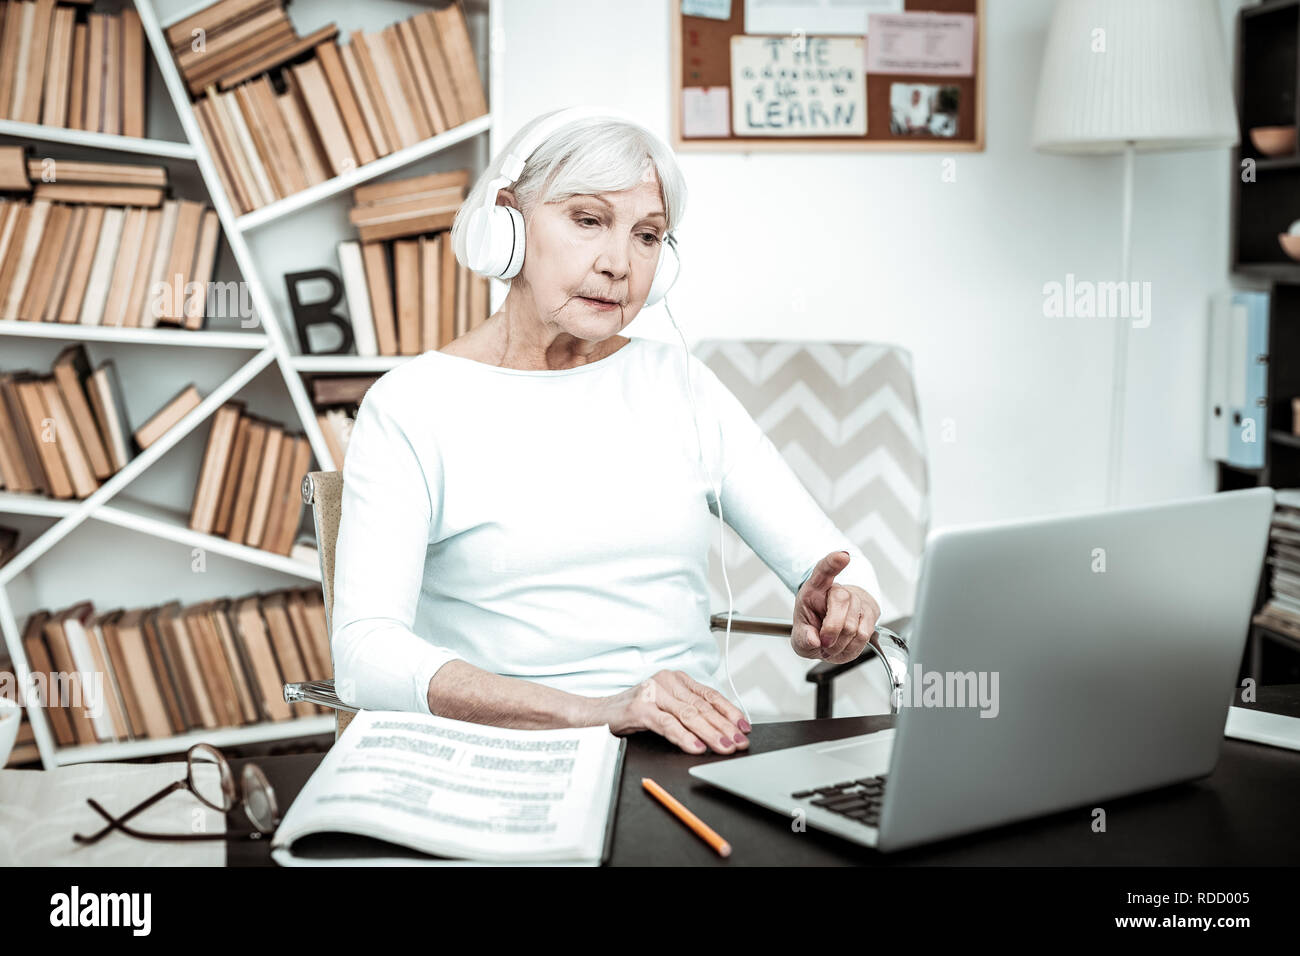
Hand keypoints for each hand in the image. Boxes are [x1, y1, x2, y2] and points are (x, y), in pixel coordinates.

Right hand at [588, 670, 750, 754]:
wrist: (597, 713)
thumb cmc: (633, 712)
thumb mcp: (664, 708)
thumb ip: (688, 712)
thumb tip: (720, 729)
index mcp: (676, 679)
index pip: (709, 695)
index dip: (729, 711)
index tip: (744, 727)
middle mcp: (666, 681)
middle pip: (702, 706)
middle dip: (724, 727)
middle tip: (739, 743)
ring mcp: (652, 693)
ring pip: (688, 715)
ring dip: (710, 733)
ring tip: (724, 747)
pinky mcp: (639, 707)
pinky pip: (667, 724)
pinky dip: (684, 737)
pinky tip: (697, 746)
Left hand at [792, 551, 880, 663]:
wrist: (831, 634)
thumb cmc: (814, 629)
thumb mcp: (800, 636)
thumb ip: (803, 638)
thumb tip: (813, 640)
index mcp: (815, 589)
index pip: (824, 570)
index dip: (833, 562)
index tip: (842, 556)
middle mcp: (838, 590)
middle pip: (841, 600)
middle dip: (831, 630)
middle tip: (823, 644)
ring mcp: (856, 601)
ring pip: (853, 624)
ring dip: (840, 644)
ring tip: (832, 647)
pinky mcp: (870, 614)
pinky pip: (864, 635)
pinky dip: (852, 648)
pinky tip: (843, 647)